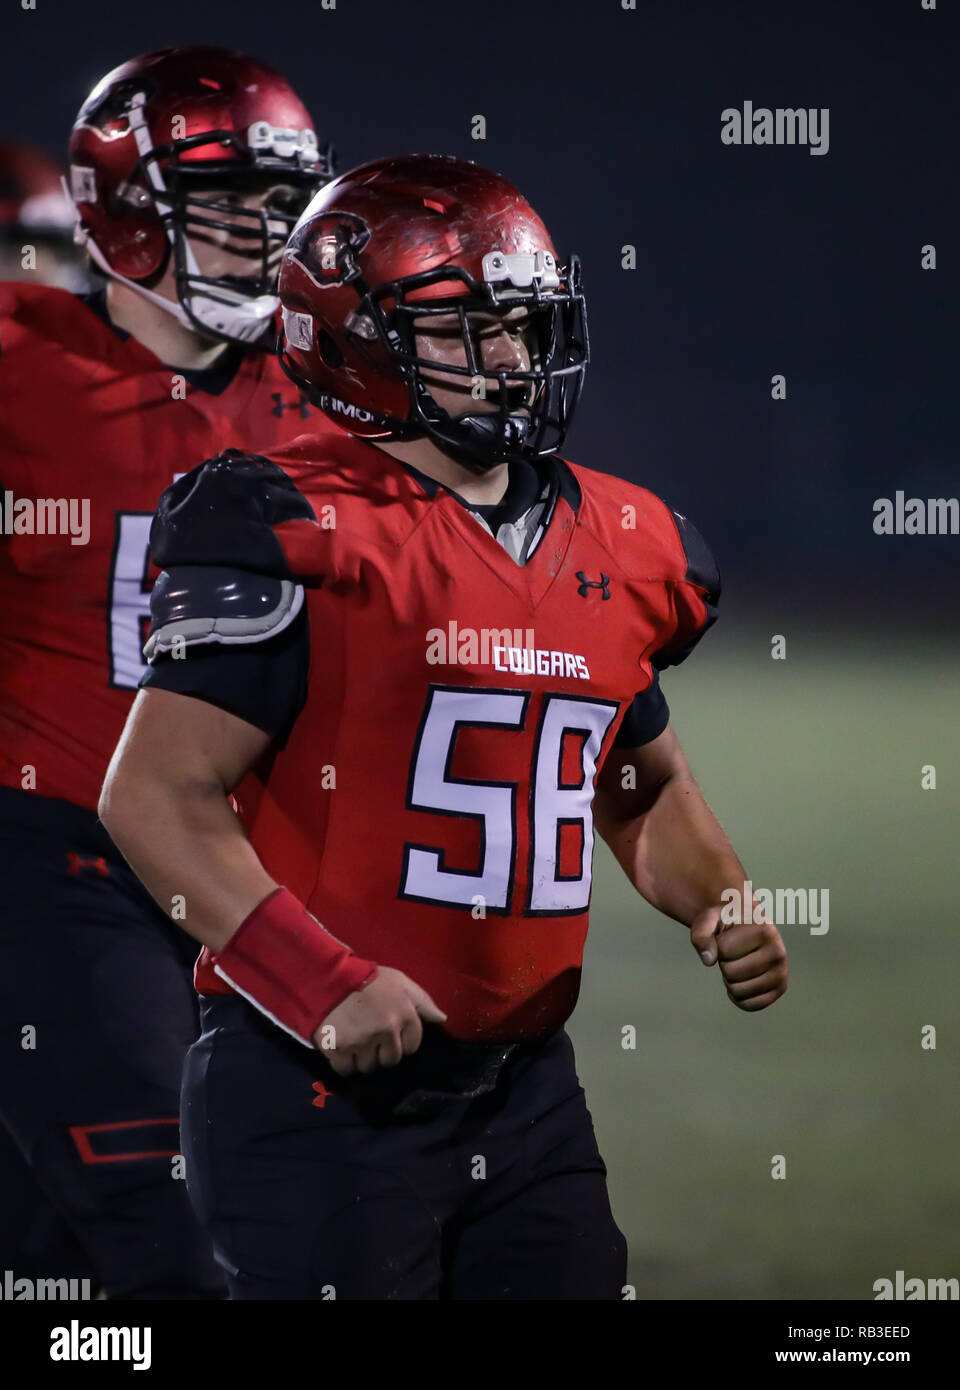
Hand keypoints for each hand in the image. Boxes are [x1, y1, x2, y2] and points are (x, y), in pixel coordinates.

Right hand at [313, 966, 446, 1075]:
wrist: (328, 976)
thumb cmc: (367, 978)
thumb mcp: (400, 981)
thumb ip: (422, 1001)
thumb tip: (442, 1019)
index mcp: (404, 1014)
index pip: (412, 1046)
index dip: (401, 1041)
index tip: (390, 1032)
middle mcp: (386, 1031)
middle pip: (391, 1060)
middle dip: (381, 1051)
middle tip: (369, 1035)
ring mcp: (362, 1041)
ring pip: (368, 1067)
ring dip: (362, 1057)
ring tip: (354, 1039)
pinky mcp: (338, 1048)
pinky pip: (345, 1069)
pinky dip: (343, 1062)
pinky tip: (341, 1046)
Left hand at [690, 904, 787, 1010]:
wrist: (748, 925)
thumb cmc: (727, 920)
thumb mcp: (709, 918)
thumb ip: (702, 933)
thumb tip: (709, 960)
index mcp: (764, 930)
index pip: (724, 951)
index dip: (717, 945)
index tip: (728, 936)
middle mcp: (778, 952)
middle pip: (731, 973)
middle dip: (724, 963)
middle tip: (734, 951)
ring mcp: (781, 972)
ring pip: (738, 991)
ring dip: (730, 979)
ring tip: (739, 962)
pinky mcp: (779, 989)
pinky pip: (750, 1005)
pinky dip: (738, 996)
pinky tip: (742, 980)